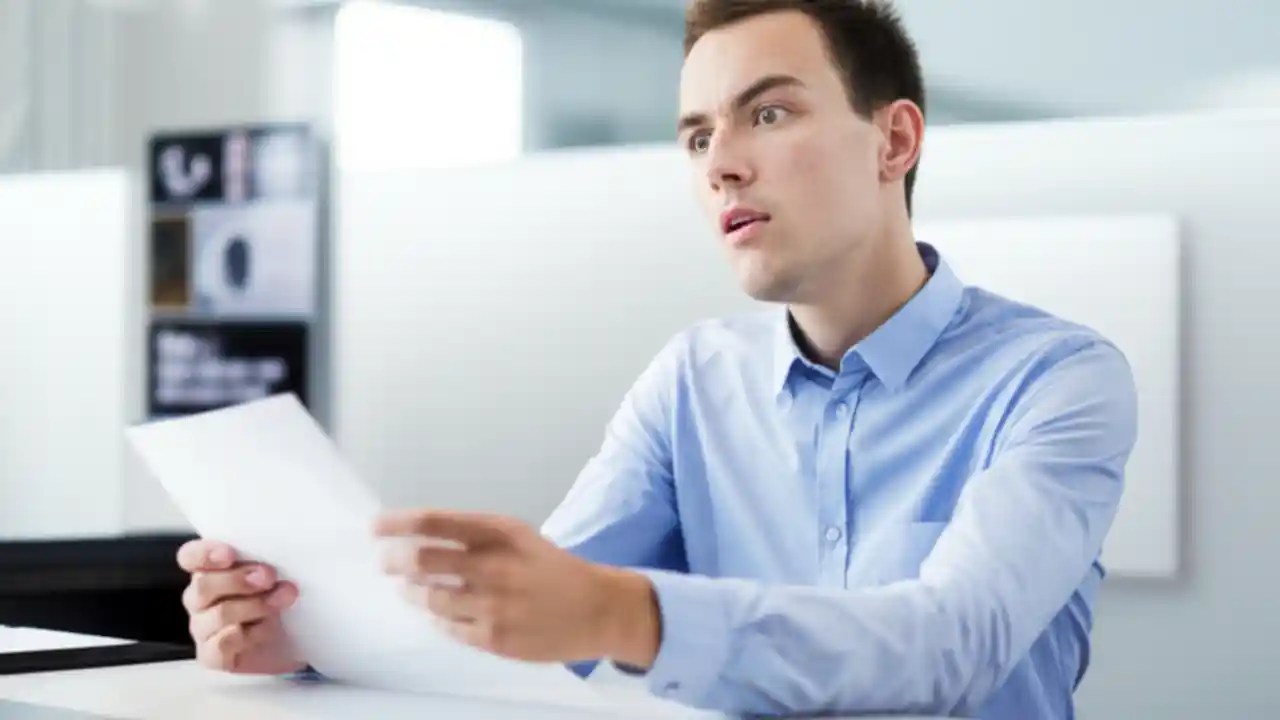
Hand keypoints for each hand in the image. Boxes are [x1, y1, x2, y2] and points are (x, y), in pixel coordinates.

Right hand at [176, 539, 304, 673]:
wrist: (291, 640)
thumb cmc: (277, 599)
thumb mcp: (275, 572)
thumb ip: (264, 560)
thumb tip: (275, 552)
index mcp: (210, 570)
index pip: (190, 557)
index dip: (204, 554)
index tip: (230, 555)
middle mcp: (201, 599)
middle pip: (203, 586)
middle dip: (239, 580)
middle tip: (269, 577)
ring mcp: (203, 628)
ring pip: (218, 614)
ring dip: (256, 605)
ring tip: (282, 599)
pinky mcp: (212, 655)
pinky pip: (222, 644)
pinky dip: (250, 634)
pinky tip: (267, 628)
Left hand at [375, 510, 660, 667]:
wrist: (597, 608)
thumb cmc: (551, 568)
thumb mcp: (517, 536)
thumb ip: (473, 535)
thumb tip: (418, 536)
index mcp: (500, 533)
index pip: (435, 523)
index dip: (398, 524)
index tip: (376, 527)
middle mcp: (494, 566)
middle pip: (422, 561)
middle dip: (394, 561)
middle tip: (386, 562)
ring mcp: (493, 605)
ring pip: (429, 598)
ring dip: (411, 592)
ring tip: (410, 589)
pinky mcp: (494, 638)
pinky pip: (447, 627)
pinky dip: (437, 618)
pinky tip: (439, 613)